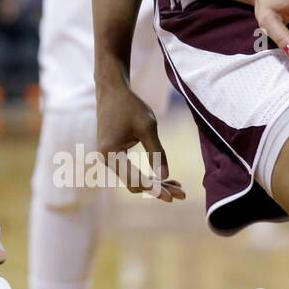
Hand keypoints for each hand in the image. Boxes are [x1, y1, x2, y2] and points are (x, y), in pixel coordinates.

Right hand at [96, 71, 184, 202]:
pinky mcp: (115, 153)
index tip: (173, 197)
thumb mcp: (147, 127)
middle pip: (135, 183)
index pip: (135, 179)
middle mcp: (106, 158)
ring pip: (134, 179)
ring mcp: (109, 157)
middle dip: (158, 189)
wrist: (112, 91)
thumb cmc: (129, 106)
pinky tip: (167, 177)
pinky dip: (148, 174)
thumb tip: (165, 176)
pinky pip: (132, 170)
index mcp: (111, 153)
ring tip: (179, 187)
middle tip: (182, 194)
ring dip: (155, 183)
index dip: (155, 190)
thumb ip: (157, 153)